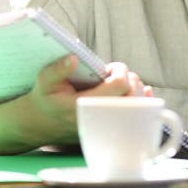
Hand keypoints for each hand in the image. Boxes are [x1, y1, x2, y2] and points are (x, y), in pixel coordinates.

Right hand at [20, 56, 152, 146]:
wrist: (43, 123)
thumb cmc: (45, 100)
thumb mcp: (44, 82)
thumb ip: (57, 70)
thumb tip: (73, 58)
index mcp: (84, 106)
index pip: (119, 86)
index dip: (120, 72)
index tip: (110, 68)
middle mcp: (99, 119)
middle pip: (134, 96)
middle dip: (130, 79)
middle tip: (117, 75)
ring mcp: (107, 127)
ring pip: (139, 107)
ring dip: (136, 90)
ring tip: (122, 84)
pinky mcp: (112, 128)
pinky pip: (139, 118)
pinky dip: (144, 101)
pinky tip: (141, 92)